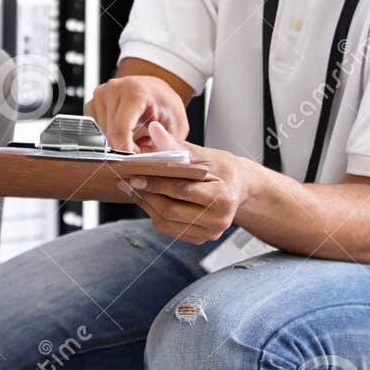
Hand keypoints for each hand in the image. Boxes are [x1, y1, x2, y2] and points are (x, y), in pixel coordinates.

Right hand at [86, 74, 188, 151]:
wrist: (155, 89)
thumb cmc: (166, 104)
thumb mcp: (177, 124)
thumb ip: (166, 143)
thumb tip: (150, 159)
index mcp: (135, 92)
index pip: (120, 129)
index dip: (126, 150)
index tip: (135, 161)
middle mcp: (114, 89)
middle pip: (111, 135)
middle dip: (126, 148)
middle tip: (143, 148)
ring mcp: (101, 95)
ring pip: (103, 135)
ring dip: (119, 142)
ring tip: (136, 136)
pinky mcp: (92, 103)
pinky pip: (97, 130)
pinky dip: (110, 136)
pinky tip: (124, 130)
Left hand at [117, 120, 257, 243]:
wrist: (239, 188)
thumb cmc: (224, 170)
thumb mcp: (204, 155)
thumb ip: (176, 146)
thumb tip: (154, 130)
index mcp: (223, 197)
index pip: (182, 190)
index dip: (156, 183)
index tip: (136, 176)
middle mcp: (218, 220)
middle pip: (171, 210)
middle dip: (147, 195)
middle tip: (129, 182)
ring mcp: (209, 232)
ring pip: (166, 223)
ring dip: (147, 205)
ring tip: (135, 189)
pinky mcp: (200, 238)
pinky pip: (169, 229)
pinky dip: (155, 214)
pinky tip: (149, 200)